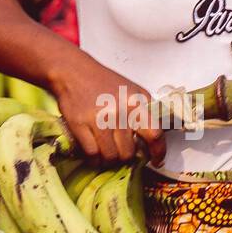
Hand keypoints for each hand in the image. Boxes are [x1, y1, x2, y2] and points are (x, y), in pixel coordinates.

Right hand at [51, 55, 165, 167]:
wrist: (73, 71)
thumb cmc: (103, 82)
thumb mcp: (133, 91)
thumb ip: (146, 112)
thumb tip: (155, 140)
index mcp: (136, 102)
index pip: (155, 134)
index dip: (158, 152)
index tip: (156, 160)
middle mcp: (120, 112)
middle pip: (129, 152)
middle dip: (125, 156)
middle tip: (120, 150)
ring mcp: (99, 119)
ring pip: (111, 156)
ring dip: (109, 160)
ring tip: (107, 152)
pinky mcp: (80, 125)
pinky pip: (92, 154)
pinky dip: (94, 160)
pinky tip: (95, 155)